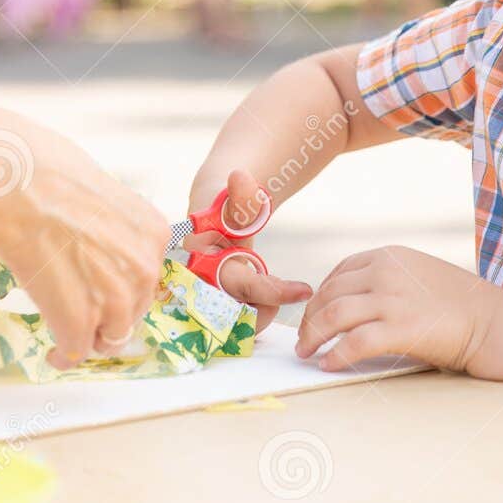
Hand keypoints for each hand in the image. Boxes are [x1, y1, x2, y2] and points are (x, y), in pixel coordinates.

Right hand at [0, 114, 169, 368]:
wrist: (18, 184)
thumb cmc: (49, 174)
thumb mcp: (103, 194)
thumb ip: (112, 227)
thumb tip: (97, 243)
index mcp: (154, 234)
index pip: (146, 278)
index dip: (123, 288)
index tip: (104, 293)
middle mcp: (144, 269)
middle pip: (132, 311)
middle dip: (109, 315)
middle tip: (84, 314)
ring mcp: (114, 299)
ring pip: (109, 337)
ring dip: (90, 339)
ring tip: (69, 339)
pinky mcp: (79, 321)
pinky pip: (76, 352)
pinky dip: (64, 357)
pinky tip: (53, 354)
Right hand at [184, 169, 311, 330]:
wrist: (214, 215)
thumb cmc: (227, 203)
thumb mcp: (236, 196)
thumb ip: (241, 193)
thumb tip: (239, 175)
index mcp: (201, 259)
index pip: (241, 287)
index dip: (273, 292)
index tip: (305, 289)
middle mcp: (197, 285)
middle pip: (234, 318)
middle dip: (264, 310)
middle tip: (290, 292)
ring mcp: (204, 299)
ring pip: (235, 327)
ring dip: (261, 315)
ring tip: (279, 291)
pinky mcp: (214, 308)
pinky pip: (236, 326)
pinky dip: (256, 317)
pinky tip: (270, 297)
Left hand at [295, 247, 497, 372]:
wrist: (491, 321)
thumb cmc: (457, 303)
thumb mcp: (416, 273)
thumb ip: (384, 279)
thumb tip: (348, 300)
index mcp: (389, 255)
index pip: (339, 271)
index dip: (320, 294)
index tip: (314, 312)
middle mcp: (385, 272)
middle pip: (330, 293)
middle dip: (311, 318)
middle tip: (303, 339)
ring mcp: (391, 299)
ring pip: (333, 316)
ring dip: (313, 336)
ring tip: (307, 353)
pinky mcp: (399, 328)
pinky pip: (353, 343)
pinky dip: (335, 355)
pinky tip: (328, 364)